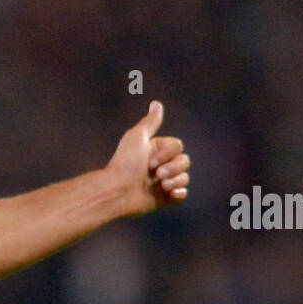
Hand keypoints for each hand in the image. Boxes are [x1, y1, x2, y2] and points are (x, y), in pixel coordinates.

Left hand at [106, 100, 189, 215]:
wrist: (117, 191)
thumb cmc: (125, 163)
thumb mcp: (137, 136)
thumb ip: (150, 122)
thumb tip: (156, 104)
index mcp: (155, 151)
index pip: (178, 146)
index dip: (168, 153)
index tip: (150, 160)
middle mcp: (160, 166)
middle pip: (184, 161)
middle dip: (173, 167)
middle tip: (156, 174)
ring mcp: (162, 183)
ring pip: (184, 178)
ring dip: (176, 180)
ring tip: (161, 186)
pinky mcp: (164, 199)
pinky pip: (182, 195)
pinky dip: (179, 194)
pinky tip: (170, 194)